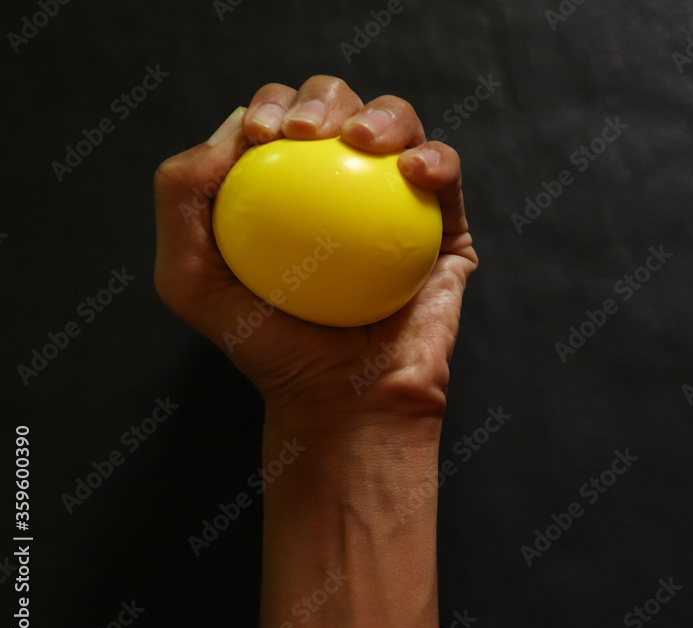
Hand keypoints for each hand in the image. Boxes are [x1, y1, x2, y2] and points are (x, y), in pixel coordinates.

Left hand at [153, 76, 476, 419]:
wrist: (346, 399)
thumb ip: (180, 199)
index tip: (263, 134)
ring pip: (397, 123)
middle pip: (337, 106)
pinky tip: (414, 171)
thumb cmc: (268, 348)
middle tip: (305, 134)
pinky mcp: (446, 225)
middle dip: (319, 98)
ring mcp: (397, 202)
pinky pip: (447, 174)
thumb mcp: (188, 281)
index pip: (280, 121)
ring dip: (381, 115)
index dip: (270, 105)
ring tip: (361, 141)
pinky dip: (435, 160)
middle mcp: (342, 186)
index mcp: (288, 188)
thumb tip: (225, 131)